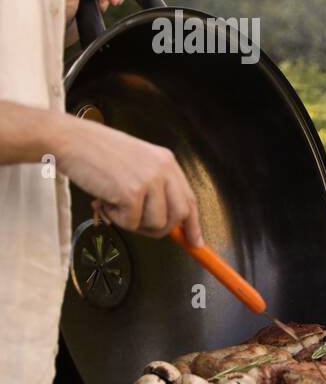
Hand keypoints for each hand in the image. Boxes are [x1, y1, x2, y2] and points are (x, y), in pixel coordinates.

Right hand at [54, 115, 201, 244]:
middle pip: (179, 215)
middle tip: (138, 224)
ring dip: (134, 223)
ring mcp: (149, 181)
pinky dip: (116, 219)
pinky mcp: (132, 192)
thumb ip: (156, 186)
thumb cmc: (97, 153)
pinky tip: (105, 201)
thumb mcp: (138, 163)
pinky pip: (131, 223)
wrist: (71, 141)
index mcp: (167, 162)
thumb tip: (167, 218)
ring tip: (115, 204)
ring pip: (156, 223)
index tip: (195, 242)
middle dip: (161, 229)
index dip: (192, 224)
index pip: (189, 200)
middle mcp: (163, 170)